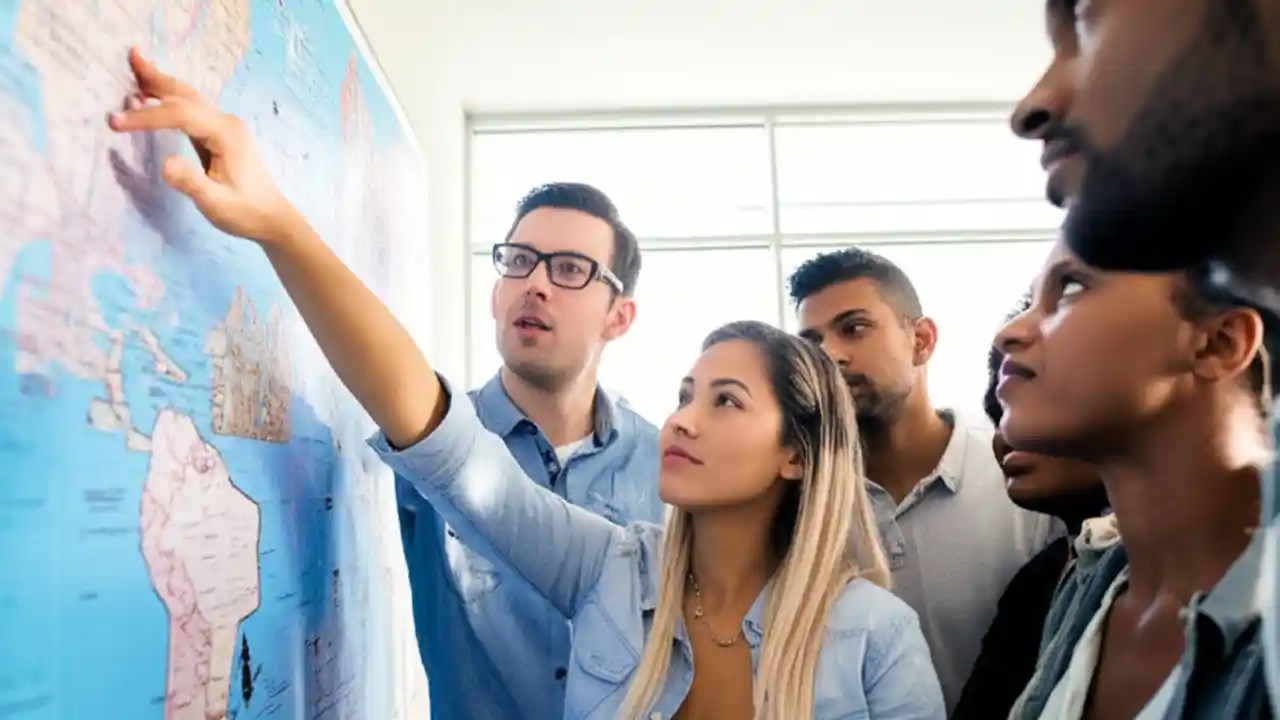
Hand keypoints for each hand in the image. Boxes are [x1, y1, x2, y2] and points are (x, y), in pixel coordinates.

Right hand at [108, 48, 299, 243]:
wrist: (272, 219)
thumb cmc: (245, 213)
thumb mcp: (216, 203)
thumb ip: (191, 183)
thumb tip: (165, 164)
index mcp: (226, 134)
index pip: (180, 114)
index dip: (147, 117)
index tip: (115, 123)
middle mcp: (226, 123)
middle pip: (186, 95)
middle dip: (156, 78)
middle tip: (130, 56)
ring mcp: (225, 127)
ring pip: (189, 99)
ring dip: (162, 84)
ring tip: (136, 66)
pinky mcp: (220, 135)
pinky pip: (191, 111)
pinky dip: (170, 100)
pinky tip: (153, 97)